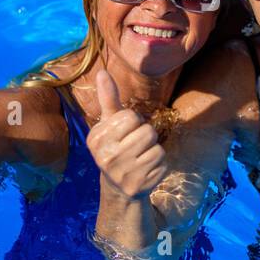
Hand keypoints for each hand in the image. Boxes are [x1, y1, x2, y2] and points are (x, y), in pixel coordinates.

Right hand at [86, 70, 166, 199]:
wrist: (119, 187)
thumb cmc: (115, 147)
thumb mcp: (108, 124)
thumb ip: (107, 98)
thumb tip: (102, 72)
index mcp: (96, 139)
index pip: (130, 117)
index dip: (133, 121)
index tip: (125, 132)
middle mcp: (107, 157)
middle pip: (147, 131)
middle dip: (146, 134)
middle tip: (135, 145)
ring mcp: (123, 174)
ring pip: (156, 147)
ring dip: (154, 149)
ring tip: (141, 157)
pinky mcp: (139, 185)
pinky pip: (162, 162)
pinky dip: (159, 164)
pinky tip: (146, 169)